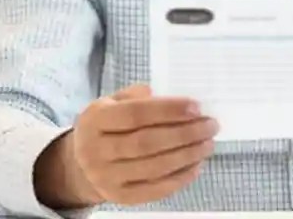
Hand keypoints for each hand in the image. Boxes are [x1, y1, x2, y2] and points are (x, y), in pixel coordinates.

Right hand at [39, 84, 218, 207]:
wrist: (81, 164)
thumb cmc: (106, 127)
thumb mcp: (111, 103)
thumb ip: (136, 96)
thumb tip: (164, 96)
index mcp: (94, 120)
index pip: (134, 114)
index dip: (168, 110)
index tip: (196, 107)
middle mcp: (96, 151)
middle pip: (146, 143)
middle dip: (184, 133)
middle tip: (210, 125)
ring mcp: (106, 177)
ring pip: (154, 168)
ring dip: (187, 155)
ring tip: (207, 143)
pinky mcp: (120, 197)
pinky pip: (155, 189)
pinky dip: (180, 178)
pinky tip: (196, 165)